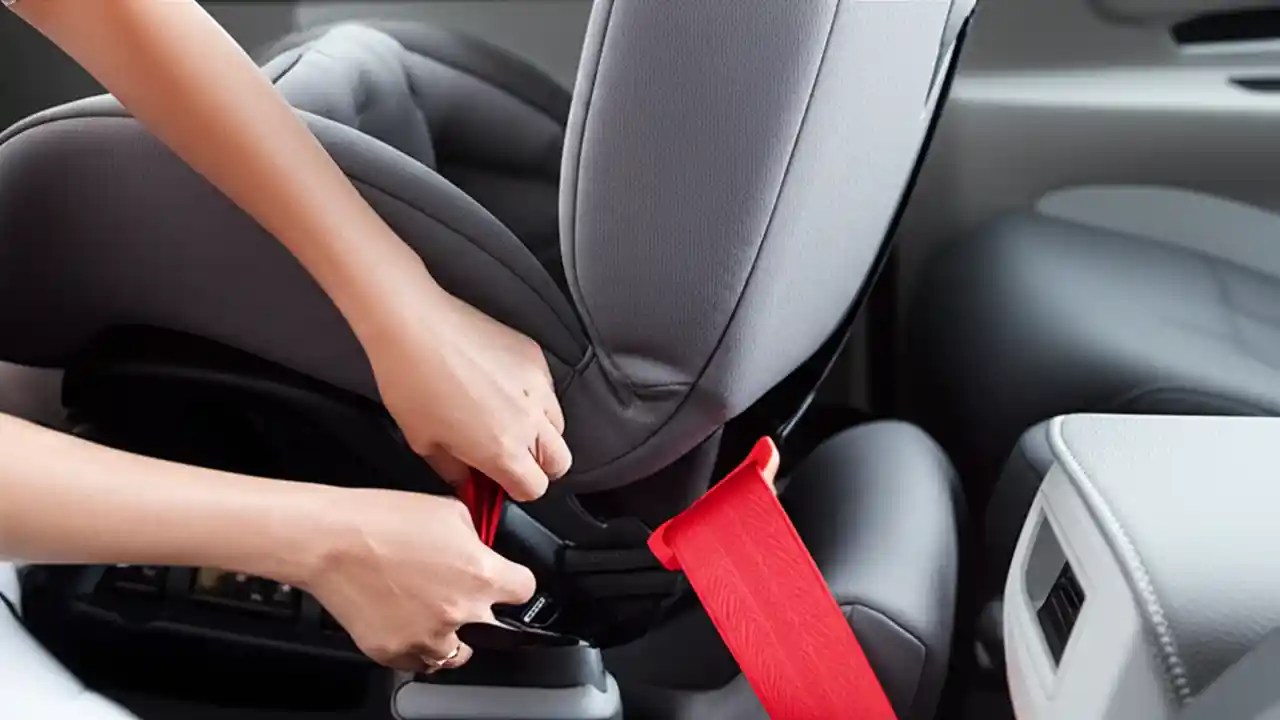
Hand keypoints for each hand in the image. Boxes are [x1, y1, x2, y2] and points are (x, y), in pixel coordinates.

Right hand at [295, 487, 535, 672]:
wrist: (330, 541)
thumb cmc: (383, 520)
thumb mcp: (450, 511)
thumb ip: (477, 537)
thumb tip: (483, 550)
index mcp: (481, 576)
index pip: (524, 590)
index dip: (514, 580)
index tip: (506, 579)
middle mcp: (460, 613)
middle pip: (496, 627)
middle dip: (484, 610)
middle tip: (462, 591)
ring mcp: (427, 638)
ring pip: (458, 652)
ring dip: (454, 634)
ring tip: (433, 609)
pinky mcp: (395, 653)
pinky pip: (419, 659)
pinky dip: (419, 645)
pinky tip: (408, 619)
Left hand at [360, 282, 571, 500]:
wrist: (414, 325)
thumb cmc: (411, 382)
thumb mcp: (423, 442)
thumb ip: (454, 471)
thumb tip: (468, 483)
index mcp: (502, 450)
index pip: (536, 488)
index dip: (518, 489)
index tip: (502, 481)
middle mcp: (528, 421)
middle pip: (561, 462)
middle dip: (538, 465)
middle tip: (510, 455)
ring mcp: (537, 386)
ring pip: (558, 426)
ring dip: (540, 432)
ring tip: (507, 419)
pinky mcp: (535, 358)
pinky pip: (548, 390)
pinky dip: (534, 398)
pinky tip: (503, 388)